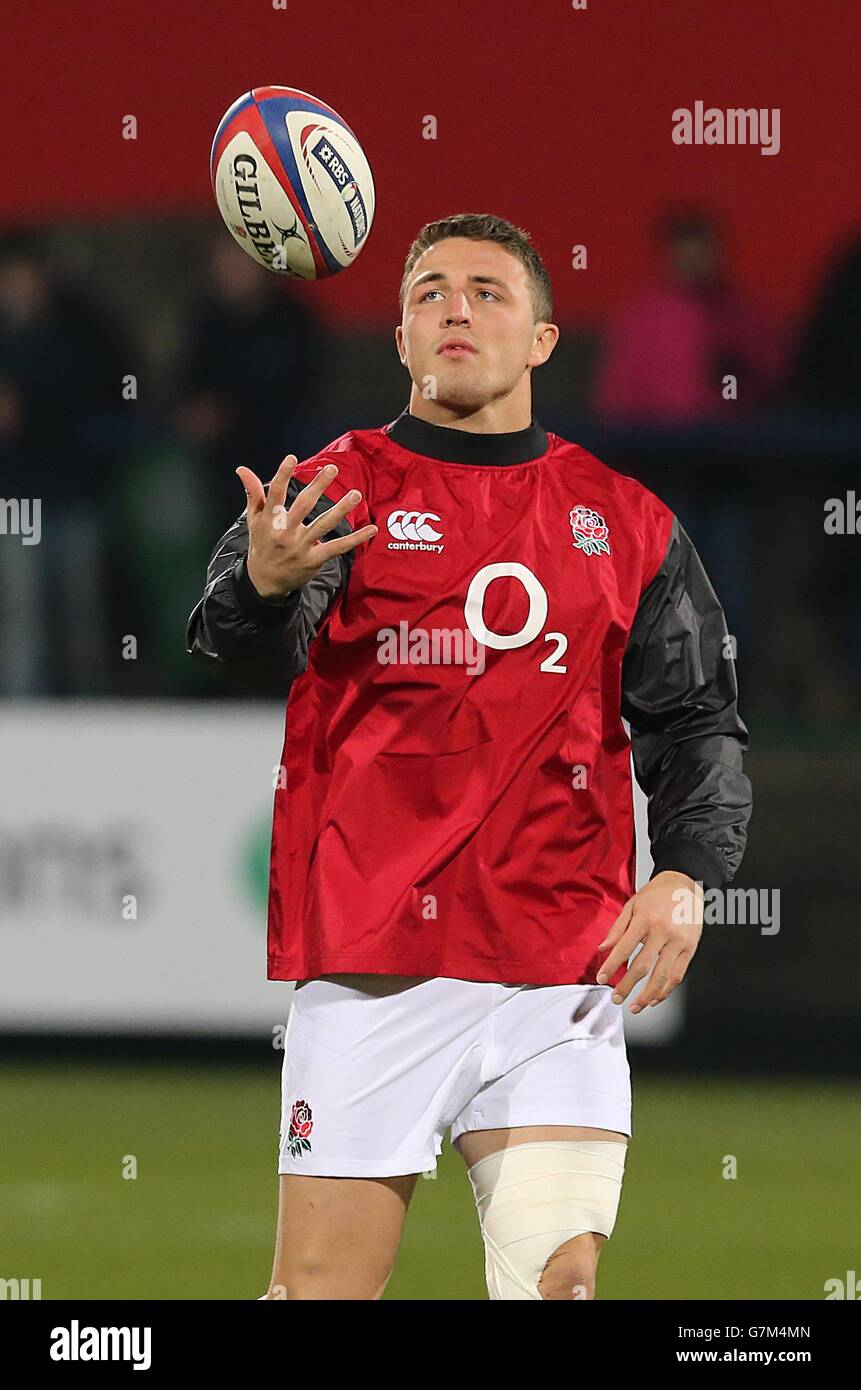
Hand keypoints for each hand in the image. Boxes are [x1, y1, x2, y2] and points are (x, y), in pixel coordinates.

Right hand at [236, 454, 377, 599]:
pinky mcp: (314, 559)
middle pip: (304, 506)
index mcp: (269, 520)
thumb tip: (242, 468)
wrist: (265, 582)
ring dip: (341, 509)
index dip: (282, 476)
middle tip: (332, 468)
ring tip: (356, 494)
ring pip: (323, 524)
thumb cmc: (262, 545)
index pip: (275, 494)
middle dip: (318, 486)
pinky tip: (371, 529)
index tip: (291, 459)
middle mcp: (285, 532)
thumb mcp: (254, 520)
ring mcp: (300, 547)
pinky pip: (337, 547)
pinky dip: (356, 539)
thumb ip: (253, 493)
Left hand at [595, 871, 703, 1012]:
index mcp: (645, 919)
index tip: (602, 977)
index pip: (624, 948)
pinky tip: (655, 998)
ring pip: (662, 976)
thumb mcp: (632, 905)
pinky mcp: (690, 949)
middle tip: (616, 997)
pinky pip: (678, 975)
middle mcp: (662, 931)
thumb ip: (617, 928)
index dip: (611, 966)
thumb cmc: (657, 894)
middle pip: (642, 966)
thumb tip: (603, 948)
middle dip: (627, 986)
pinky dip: (666, 990)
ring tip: (636, 1006)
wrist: (685, 884)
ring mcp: (678, 941)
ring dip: (647, 995)